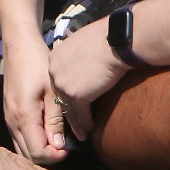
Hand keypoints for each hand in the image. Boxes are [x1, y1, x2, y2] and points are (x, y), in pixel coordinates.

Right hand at [3, 45, 70, 165]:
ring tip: (59, 143)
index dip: (55, 156)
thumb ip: (55, 120)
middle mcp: (12, 122)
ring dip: (40, 151)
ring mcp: (8, 119)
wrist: (19, 46)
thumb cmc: (38, 64)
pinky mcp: (9, 115)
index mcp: (23, 116)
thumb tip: (59, 146)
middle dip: (48, 157)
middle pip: (28, 155)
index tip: (70, 148)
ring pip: (22, 149)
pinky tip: (47, 135)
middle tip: (66, 148)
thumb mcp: (52, 91)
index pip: (37, 152)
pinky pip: (19, 139)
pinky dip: (33, 143)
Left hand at [46, 19, 129, 140]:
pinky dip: (86, 122)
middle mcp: (54, 71)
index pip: (58, 79)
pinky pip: (80, 114)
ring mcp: (63, 84)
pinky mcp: (76, 96)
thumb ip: (78, 54)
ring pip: (68, 108)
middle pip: (60, 95)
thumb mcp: (83, 42)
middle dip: (68, 109)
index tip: (73, 100)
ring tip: (82, 132)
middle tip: (74, 122)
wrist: (116, 41)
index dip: (66, 91)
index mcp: (55, 57)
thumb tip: (85, 60)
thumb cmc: (106, 37)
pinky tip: (91, 128)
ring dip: (76, 122)